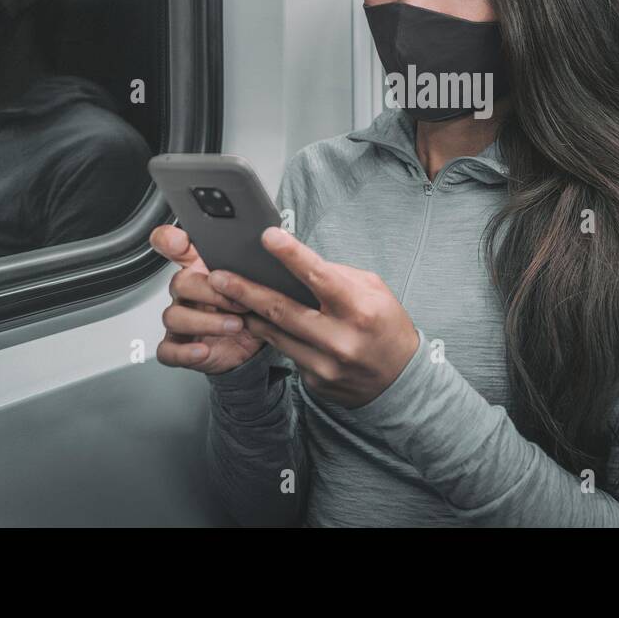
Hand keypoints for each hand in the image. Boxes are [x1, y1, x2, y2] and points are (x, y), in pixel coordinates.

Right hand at [149, 224, 265, 375]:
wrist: (255, 345)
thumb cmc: (251, 307)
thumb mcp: (258, 283)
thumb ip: (257, 264)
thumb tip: (277, 242)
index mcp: (201, 268)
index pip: (173, 245)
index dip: (169, 240)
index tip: (180, 242)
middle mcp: (188, 291)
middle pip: (180, 282)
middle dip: (211, 292)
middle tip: (239, 302)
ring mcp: (182, 318)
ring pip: (174, 316)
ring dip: (206, 322)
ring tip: (235, 325)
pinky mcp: (181, 346)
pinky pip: (168, 350)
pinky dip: (184, 352)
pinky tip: (204, 350)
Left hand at [211, 227, 419, 408]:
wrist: (401, 382)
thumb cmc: (387, 327)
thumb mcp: (375, 292)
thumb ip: (338, 277)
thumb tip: (299, 264)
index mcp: (360, 309)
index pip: (319, 277)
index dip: (291, 255)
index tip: (267, 236)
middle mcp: (340, 339)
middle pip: (282, 310)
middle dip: (246, 291)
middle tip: (217, 276)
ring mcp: (325, 365)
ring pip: (276, 335)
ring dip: (249, 314)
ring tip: (224, 296)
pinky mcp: (315, 382)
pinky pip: (287, 353)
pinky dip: (273, 336)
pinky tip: (259, 322)